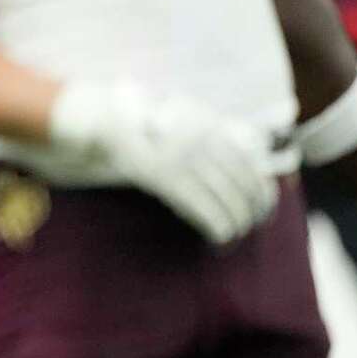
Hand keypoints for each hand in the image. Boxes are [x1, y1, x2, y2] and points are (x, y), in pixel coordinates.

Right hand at [51, 81, 278, 244]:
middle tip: (248, 228)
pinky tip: (216, 237)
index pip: (251, 162)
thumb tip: (246, 163)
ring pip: (226, 198)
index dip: (264, 190)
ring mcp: (181, 153)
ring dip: (233, 224)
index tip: (263, 209)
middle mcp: (200, 135)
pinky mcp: (161, 173)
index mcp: (207, 122)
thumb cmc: (135, 126)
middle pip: (243, 183)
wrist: (92, 120)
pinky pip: (202, 206)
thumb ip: (206, 137)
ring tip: (229, 237)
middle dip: (251, 212)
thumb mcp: (176, 121)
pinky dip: (216, 225)